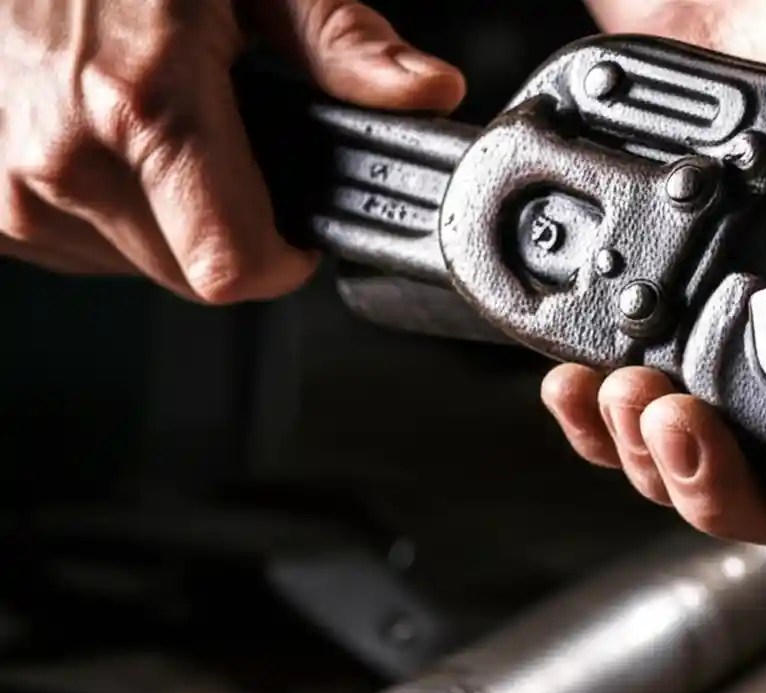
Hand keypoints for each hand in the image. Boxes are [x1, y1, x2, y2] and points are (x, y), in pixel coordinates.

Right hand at [0, 0, 463, 302]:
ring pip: (133, 266)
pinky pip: (73, 247)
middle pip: (192, 275)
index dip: (285, 262)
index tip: (299, 234)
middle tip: (228, 156)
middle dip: (230, 232)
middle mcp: (66, 162)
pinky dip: (105, 212)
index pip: (235, 270)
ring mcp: (10, 190)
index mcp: (146, 110)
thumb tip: (423, 91)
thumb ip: (343, 42)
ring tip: (156, 130)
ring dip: (165, 221)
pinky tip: (105, 143)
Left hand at [543, 0, 765, 544]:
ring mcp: (711, 340)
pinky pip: (611, 404)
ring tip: (630, 396)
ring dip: (644, 455)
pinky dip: (586, 415)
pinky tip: (575, 384)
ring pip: (680, 462)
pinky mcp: (643, 317)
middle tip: (683, 427)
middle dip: (715, 485)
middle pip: (762, 485)